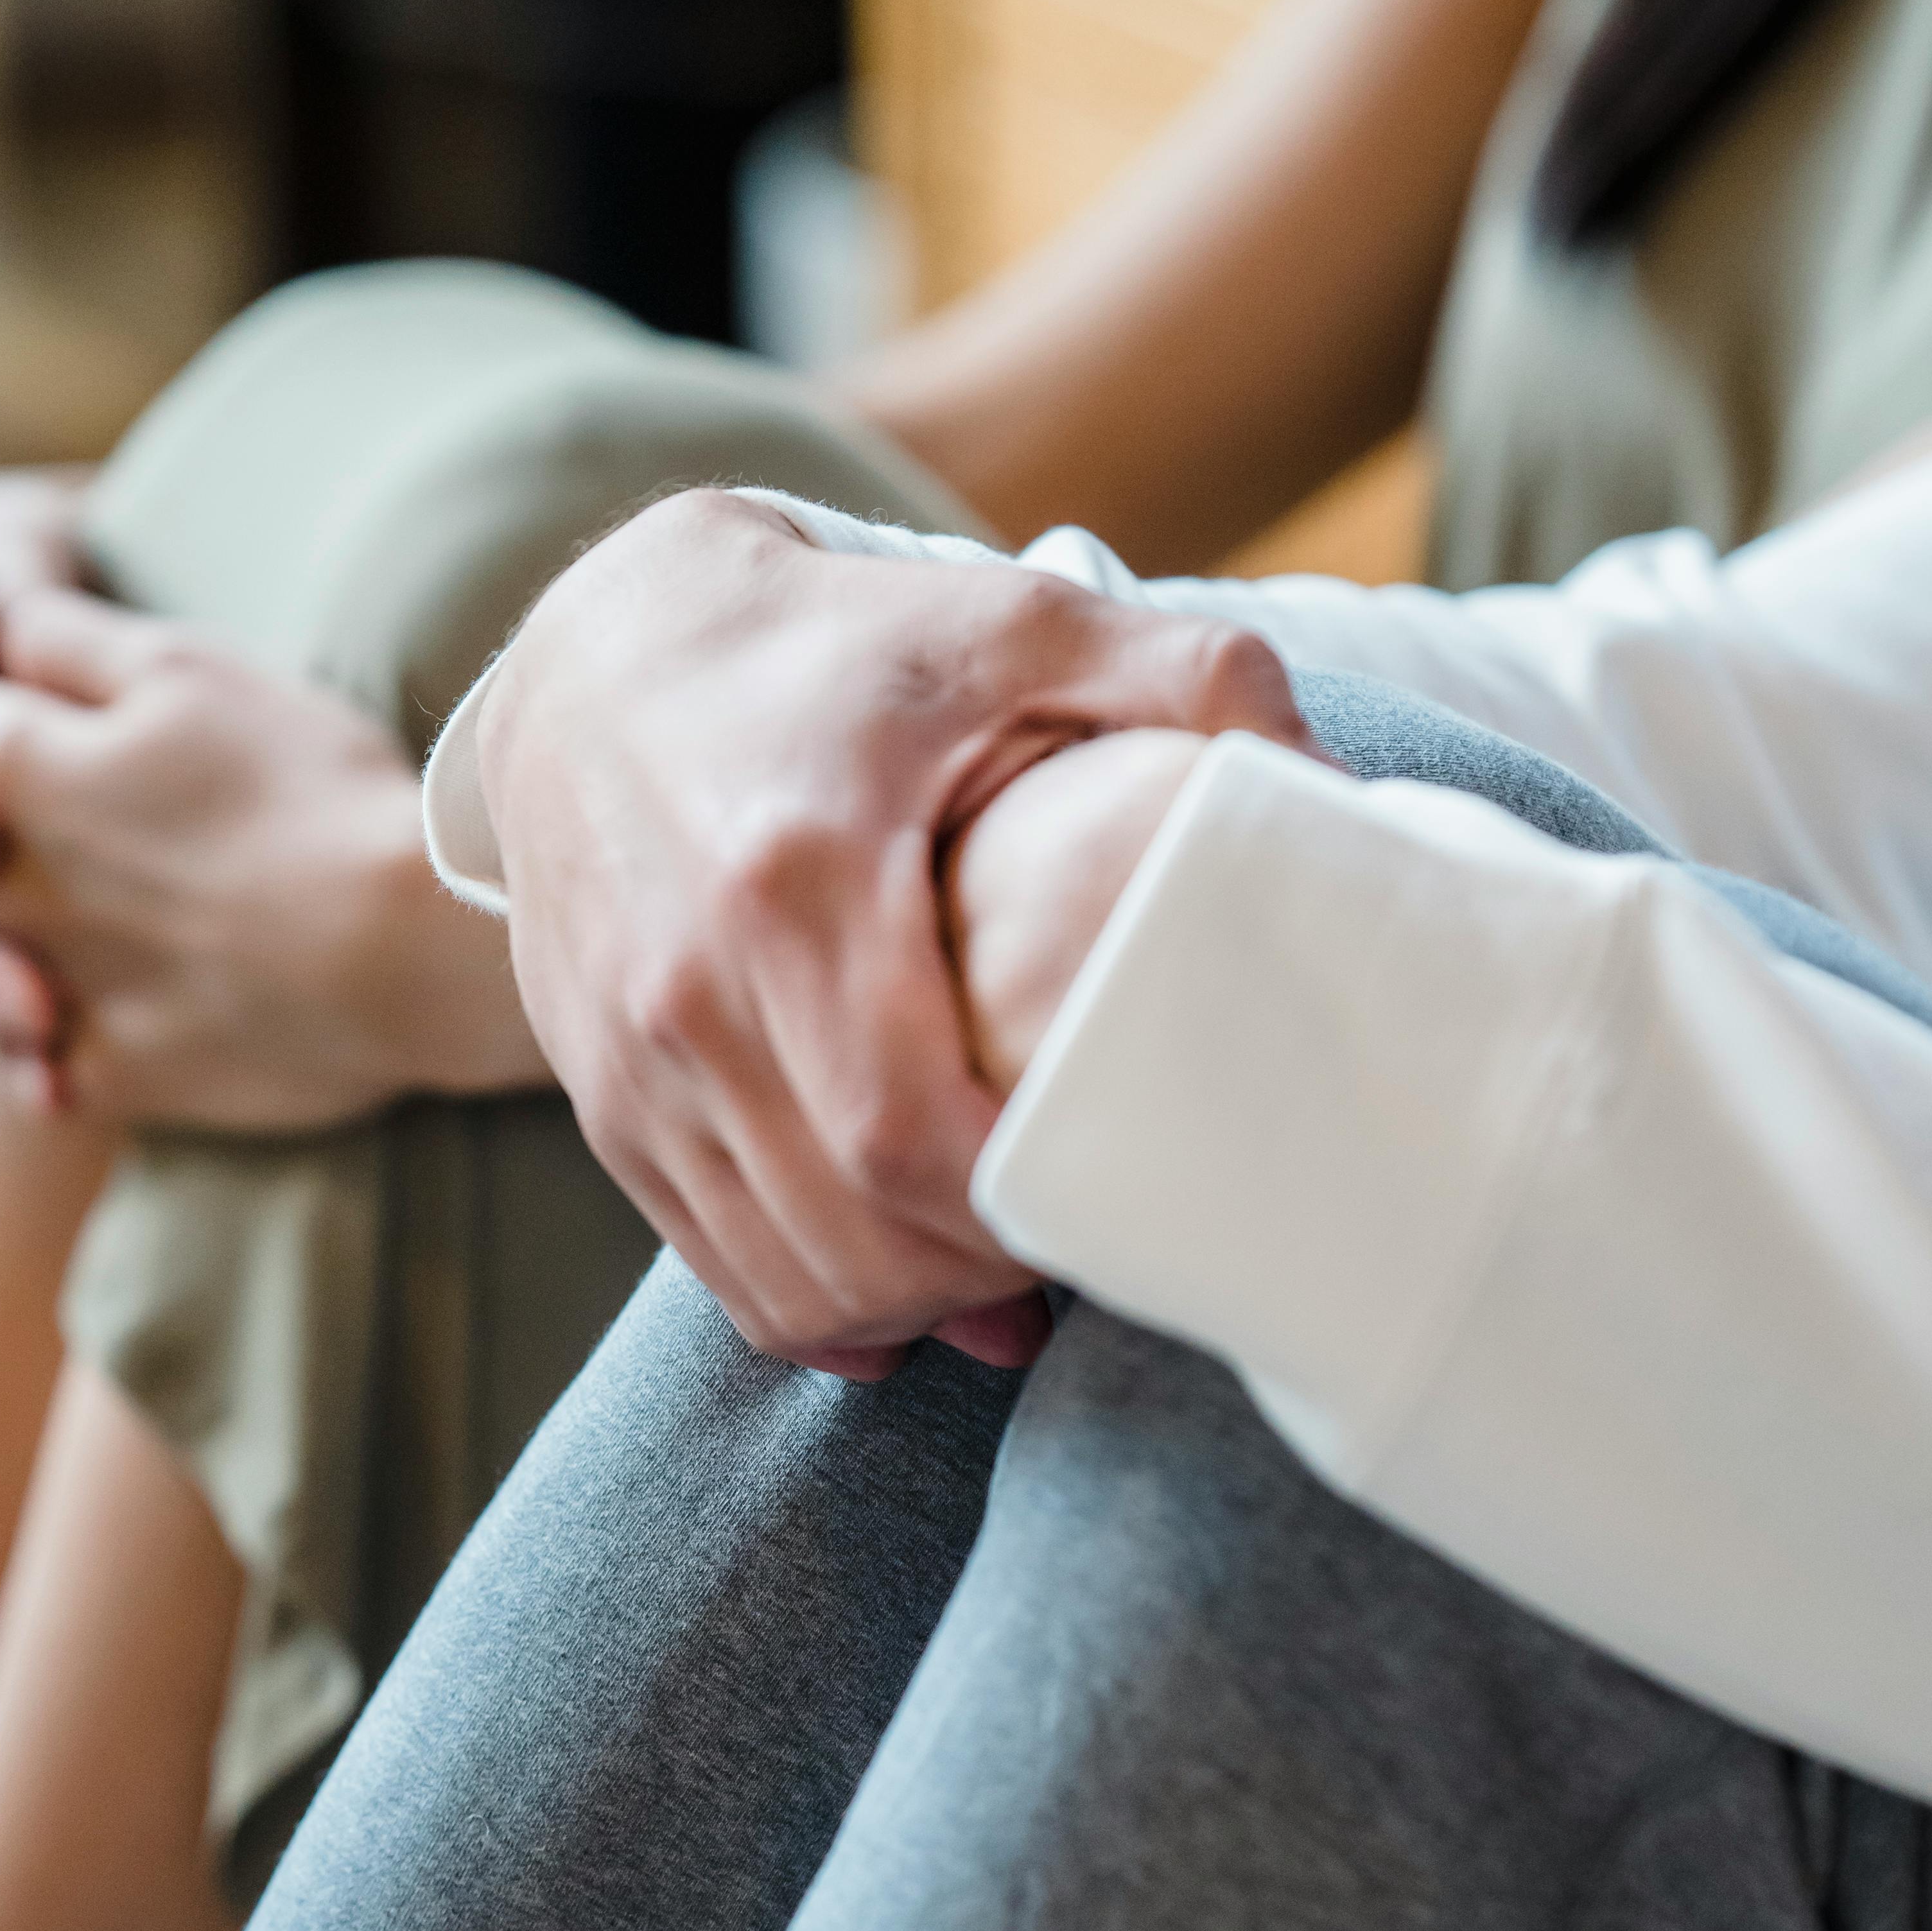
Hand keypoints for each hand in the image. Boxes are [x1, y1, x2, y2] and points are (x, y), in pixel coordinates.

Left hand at [0, 495, 548, 1129]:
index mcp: (14, 767)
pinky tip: (41, 1026)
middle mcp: (7, 885)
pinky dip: (19, 1046)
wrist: (411, 950)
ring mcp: (51, 989)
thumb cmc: (313, 788)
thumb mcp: (190, 670)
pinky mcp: (114, 1074)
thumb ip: (69, 645)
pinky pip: (22, 1070)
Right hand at [476, 489, 1311, 1370]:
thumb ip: (1189, 678)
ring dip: (906, 1311)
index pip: (901, 1141)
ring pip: (779, 1275)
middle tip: (1077, 1251)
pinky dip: (814, 1301)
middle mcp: (687, 990)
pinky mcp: (600, 1095)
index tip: (1109, 1200)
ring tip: (1001, 1281)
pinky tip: (901, 1286)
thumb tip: (1332, 789)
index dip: (1014, 1215)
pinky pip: (713, 1263)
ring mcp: (627, 1058)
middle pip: (846, 1237)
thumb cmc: (834, 642)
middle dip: (977, 1284)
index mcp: (794, 882)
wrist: (599, 651)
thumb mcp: (1019, 619)